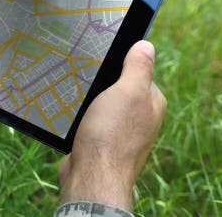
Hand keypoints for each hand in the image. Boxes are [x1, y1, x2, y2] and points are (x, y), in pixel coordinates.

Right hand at [58, 40, 166, 211]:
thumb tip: (146, 44)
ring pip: (101, 103)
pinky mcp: (101, 141)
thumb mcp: (127, 92)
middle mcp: (140, 117)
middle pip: (117, 86)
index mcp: (151, 103)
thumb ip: (138, 67)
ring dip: (88, 99)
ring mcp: (121, 131)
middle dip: (101, 81)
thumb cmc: (112, 134)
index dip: (120, 61)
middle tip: (84, 75)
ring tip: (75, 94)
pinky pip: (90, 119)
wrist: (91, 176)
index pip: (138, 70)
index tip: (100, 55)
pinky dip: (80, 114)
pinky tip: (70, 113)